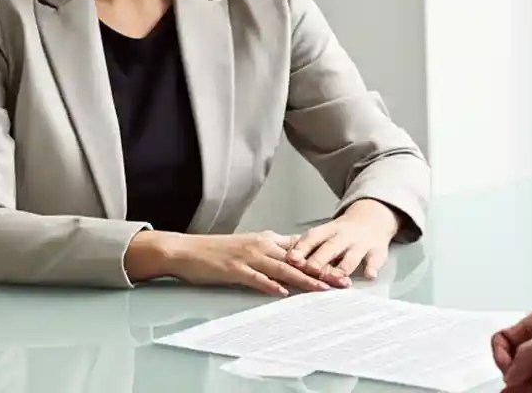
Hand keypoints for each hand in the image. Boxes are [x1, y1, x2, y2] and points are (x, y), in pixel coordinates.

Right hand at [125, 230, 350, 296]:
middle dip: (324, 271)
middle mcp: (262, 245)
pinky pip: (256, 278)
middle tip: (343, 281)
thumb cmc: (219, 251)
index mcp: (268, 240)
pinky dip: (270, 285)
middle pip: (299, 259)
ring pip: (283, 268)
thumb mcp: (250, 246)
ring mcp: (249, 257)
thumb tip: (295, 258)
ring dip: (305, 279)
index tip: (344, 267)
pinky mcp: (235, 269)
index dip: (324, 258)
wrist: (188, 250)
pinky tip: (283, 292)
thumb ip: (273, 251)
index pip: (303, 248)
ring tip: (323, 288)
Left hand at [286, 199, 400, 279]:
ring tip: (337, 279)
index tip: (291, 259)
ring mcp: (361, 244)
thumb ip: (307, 247)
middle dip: (320, 259)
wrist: (372, 220)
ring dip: (343, 268)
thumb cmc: (340, 233)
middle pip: (330, 248)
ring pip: (351, 257)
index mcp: (328, 231)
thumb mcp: (323, 234)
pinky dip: (372, 268)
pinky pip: (374, 261)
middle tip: (310, 269)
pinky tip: (369, 275)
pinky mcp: (376, 252)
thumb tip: (283, 261)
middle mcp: (344, 236)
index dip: (302, 248)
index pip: (312, 238)